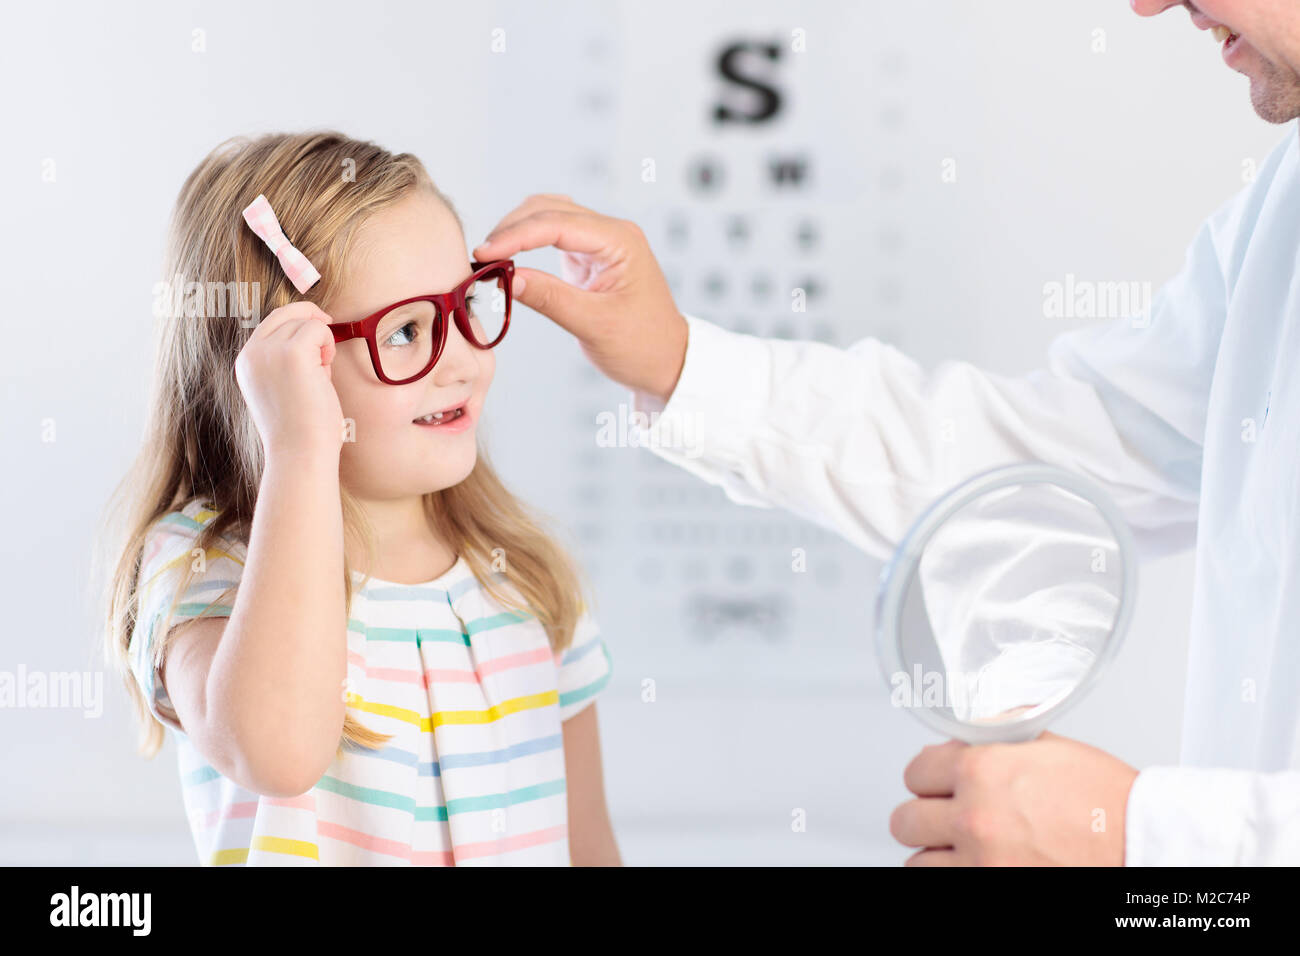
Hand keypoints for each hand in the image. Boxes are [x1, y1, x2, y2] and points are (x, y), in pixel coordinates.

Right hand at [234, 301, 344, 457]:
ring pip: (304, 322)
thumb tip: (314, 336)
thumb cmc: (301, 430)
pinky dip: (328, 344)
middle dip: (311, 320)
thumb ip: (288, 362)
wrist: (300, 454)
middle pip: (284, 314)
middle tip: (329, 337)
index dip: (296, 318)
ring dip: (321, 342)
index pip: (269, 323)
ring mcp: (269, 352)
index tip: (318, 325)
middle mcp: (251, 354)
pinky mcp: (291, 353)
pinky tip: (325, 370)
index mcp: (246, 364)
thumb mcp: (283, 389)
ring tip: (322, 374)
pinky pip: (316, 329)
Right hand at [472, 194, 687, 402]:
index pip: (557, 224)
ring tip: (491, 258)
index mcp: (619, 241)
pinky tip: (509, 261)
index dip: (516, 236)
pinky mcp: (590, 257)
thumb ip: (550, 298)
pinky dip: (527, 243)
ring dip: (517, 231)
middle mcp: (611, 233)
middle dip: (512, 229)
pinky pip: (553, 237)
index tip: (485, 254)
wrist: (667, 363)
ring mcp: (601, 243)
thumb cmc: (642, 346)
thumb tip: (506, 279)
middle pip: (549, 210)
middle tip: (481, 258)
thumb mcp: (594, 325)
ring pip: (549, 217)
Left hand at [889, 731, 1138, 865]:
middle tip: (946, 819)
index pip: (915, 773)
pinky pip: (944, 885)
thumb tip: (961, 743)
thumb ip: (995, 743)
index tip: (938, 784)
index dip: (930, 778)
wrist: (1144, 843)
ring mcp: (980, 863)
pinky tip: (976, 865)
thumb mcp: (1047, 748)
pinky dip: (956, 874)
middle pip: (905, 820)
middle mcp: (973, 819)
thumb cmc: (1108, 800)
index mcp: (981, 771)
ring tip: (962, 849)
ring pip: (918, 862)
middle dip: (926, 817)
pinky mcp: (990, 890)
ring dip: (937, 855)